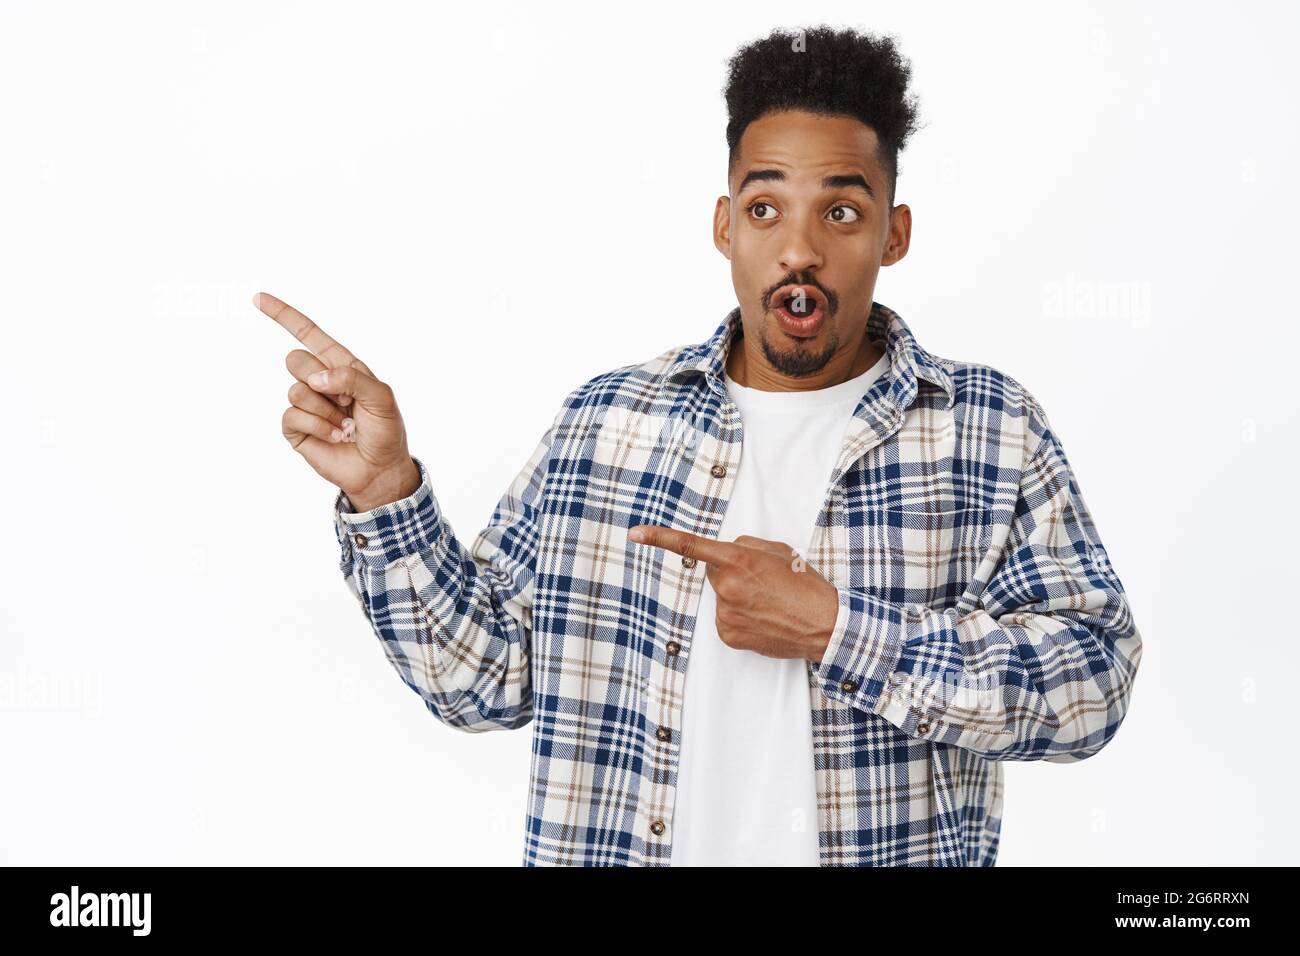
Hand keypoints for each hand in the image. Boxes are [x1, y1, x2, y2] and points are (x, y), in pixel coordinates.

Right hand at [253, 291, 419, 509]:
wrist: (380, 469)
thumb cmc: (385, 431)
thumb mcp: (381, 397)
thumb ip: (352, 377)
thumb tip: (315, 379)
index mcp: (340, 365)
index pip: (308, 334)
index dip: (284, 315)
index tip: (258, 298)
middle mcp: (320, 381)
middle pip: (295, 359)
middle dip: (321, 380)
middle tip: (346, 402)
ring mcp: (306, 404)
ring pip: (295, 389)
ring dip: (325, 410)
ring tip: (345, 426)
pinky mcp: (296, 428)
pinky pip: (292, 415)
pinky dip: (318, 426)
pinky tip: (335, 437)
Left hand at [627, 524, 838, 661]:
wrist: (825, 626)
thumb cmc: (806, 586)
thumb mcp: (778, 551)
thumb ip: (745, 546)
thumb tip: (725, 553)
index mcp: (738, 560)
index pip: (690, 546)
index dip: (660, 538)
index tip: (635, 533)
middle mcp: (726, 587)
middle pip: (715, 572)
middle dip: (732, 572)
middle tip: (764, 581)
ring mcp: (725, 614)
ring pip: (722, 596)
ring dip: (738, 596)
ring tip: (769, 602)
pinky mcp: (728, 635)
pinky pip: (726, 618)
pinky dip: (740, 616)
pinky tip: (764, 618)